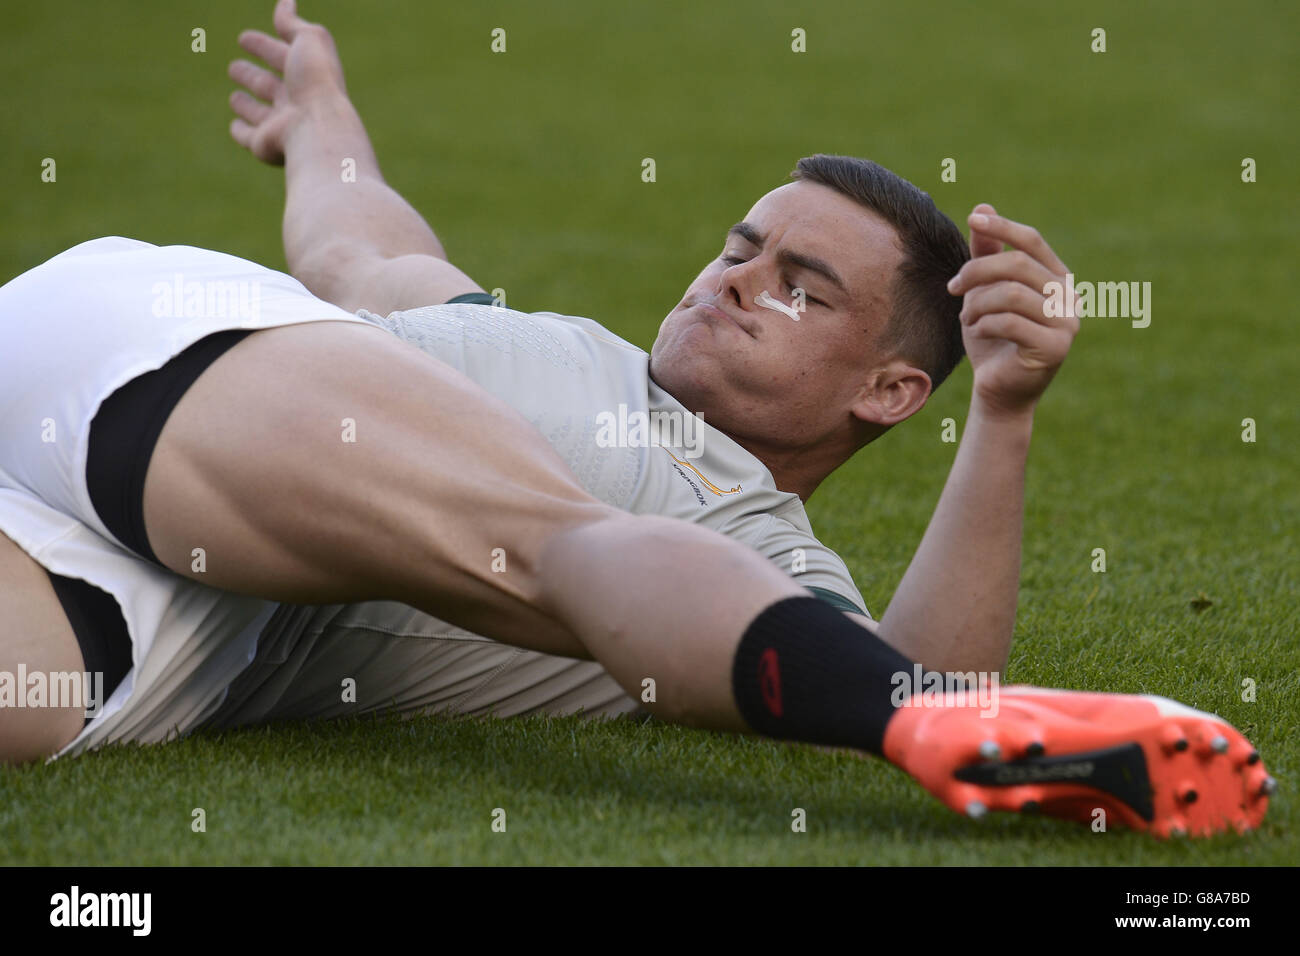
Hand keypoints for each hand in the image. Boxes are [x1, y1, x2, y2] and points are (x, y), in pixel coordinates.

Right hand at [228, 0, 348, 164]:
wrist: (317, 128)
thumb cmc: (316, 83)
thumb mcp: (309, 41)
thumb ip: (294, 24)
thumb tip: (286, 1)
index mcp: (308, 77)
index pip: (282, 56)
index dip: (264, 46)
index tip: (243, 38)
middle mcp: (297, 103)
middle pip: (271, 87)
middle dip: (253, 77)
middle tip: (234, 68)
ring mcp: (281, 126)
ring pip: (261, 114)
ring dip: (247, 106)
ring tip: (234, 98)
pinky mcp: (266, 144)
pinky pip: (251, 138)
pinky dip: (241, 131)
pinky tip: (234, 126)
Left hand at [945, 204, 1078, 416]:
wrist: (997, 390)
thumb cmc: (991, 338)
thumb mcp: (984, 291)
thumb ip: (986, 253)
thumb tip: (983, 207)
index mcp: (1056, 277)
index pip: (1032, 240)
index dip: (1003, 226)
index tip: (972, 218)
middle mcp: (1069, 296)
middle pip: (1018, 264)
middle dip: (977, 271)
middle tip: (952, 287)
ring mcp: (1066, 322)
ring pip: (1012, 293)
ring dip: (978, 303)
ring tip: (966, 317)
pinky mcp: (1055, 348)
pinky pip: (1010, 322)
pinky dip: (984, 324)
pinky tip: (976, 332)